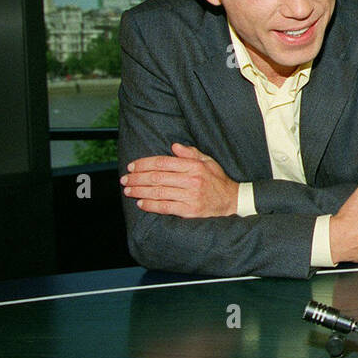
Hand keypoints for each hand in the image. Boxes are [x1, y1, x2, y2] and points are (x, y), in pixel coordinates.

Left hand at [121, 142, 238, 217]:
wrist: (232, 201)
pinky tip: (141, 203)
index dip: (144, 164)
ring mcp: (191, 196)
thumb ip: (191, 153)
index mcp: (194, 166)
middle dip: (137, 178)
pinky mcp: (190, 211)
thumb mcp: (208, 161)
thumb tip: (174, 146)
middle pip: (157, 177)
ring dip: (140, 191)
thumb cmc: (218, 180)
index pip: (162, 162)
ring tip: (128, 191)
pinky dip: (151, 205)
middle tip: (125, 179)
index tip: (131, 167)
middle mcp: (192, 180)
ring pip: (158, 192)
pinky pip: (165, 207)